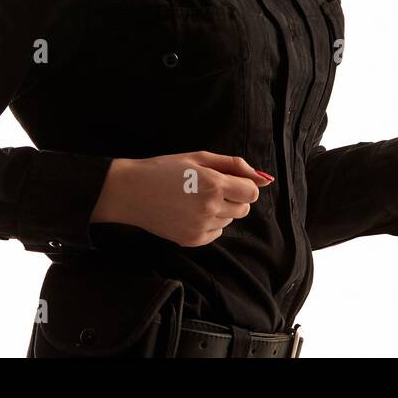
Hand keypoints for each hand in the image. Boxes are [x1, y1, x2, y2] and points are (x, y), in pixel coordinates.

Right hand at [91, 151, 274, 246]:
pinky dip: (209, 224)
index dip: (242, 185)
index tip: (227, 180)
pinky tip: (189, 212)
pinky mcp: (192, 240)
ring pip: (229, 220)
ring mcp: (201, 226)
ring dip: (220, 210)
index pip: (251, 192)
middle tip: (209, 188)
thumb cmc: (165, 169)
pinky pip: (216, 233)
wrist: (132, 191)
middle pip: (244, 208)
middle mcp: (211, 208)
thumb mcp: (199, 157)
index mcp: (214, 184)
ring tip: (195, 199)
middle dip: (233, 197)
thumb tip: (265, 179)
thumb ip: (234, 165)